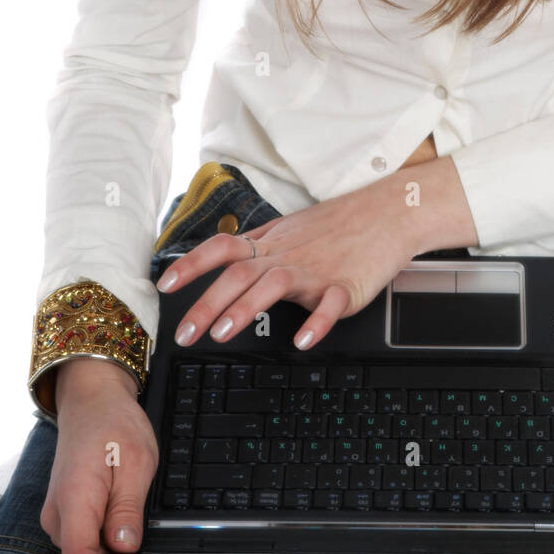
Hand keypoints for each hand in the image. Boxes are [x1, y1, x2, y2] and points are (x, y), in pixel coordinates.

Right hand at [40, 359, 158, 553]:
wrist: (91, 400)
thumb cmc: (114, 422)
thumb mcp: (137, 461)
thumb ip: (128, 508)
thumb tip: (126, 547)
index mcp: (75, 498)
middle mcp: (57, 512)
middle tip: (141, 534)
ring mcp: (57, 513)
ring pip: (84, 550)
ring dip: (109, 543)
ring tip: (128, 507)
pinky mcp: (62, 512)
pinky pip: (82, 536)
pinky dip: (102, 532)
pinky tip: (117, 508)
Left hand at [157, 181, 424, 351]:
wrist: (389, 212)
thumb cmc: (339, 224)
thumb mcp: (291, 229)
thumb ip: (259, 246)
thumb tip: (224, 260)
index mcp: (272, 242)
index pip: (222, 247)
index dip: (191, 265)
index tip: (165, 286)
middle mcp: (287, 254)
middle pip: (238, 273)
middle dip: (206, 304)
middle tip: (183, 334)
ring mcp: (316, 269)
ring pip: (273, 285)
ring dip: (245, 308)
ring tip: (223, 334)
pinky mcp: (346, 285)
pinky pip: (329, 304)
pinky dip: (316, 322)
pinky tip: (303, 341)